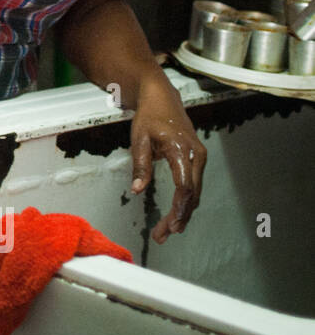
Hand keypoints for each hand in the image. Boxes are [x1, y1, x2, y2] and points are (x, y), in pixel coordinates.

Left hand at [129, 76, 204, 242]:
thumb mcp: (139, 139)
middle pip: (192, 194)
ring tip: (165, 231)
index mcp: (181, 150)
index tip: (170, 225)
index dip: (179, 208)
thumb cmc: (149, 117)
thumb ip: (140, 165)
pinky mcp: (196, 160)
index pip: (184, 186)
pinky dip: (185, 202)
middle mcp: (196, 156)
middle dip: (179, 217)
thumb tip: (136, 190)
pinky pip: (193, 185)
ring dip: (182, 213)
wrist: (162, 99)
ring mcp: (199, 158)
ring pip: (194, 193)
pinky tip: (174, 215)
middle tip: (163, 236)